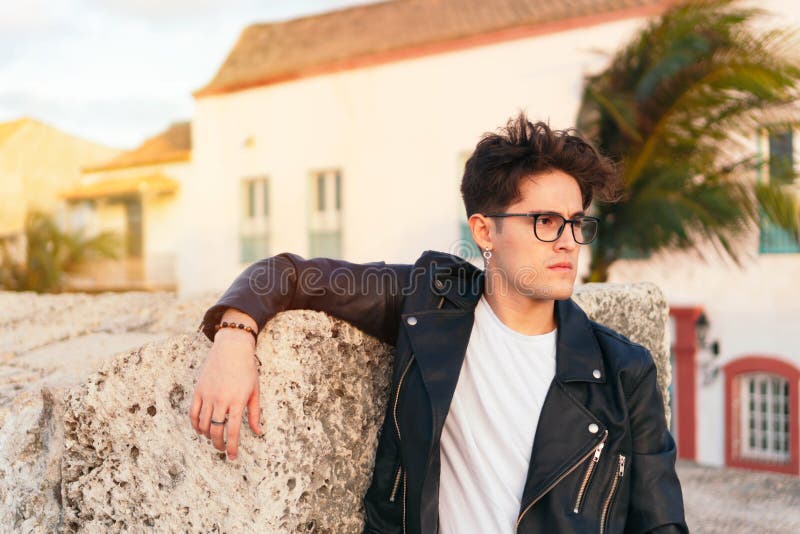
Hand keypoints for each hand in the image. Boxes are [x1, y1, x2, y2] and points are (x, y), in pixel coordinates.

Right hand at [189, 326, 261, 459]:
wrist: (232, 348)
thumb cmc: (247, 369)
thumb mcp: (255, 391)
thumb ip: (255, 413)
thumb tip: (257, 432)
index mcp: (237, 401)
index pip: (232, 431)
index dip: (231, 447)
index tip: (232, 457)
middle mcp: (221, 400)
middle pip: (216, 431)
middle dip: (219, 445)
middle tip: (222, 450)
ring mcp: (208, 395)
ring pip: (202, 424)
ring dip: (207, 436)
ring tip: (214, 439)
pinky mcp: (198, 390)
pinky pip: (192, 413)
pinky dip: (195, 425)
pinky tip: (201, 430)